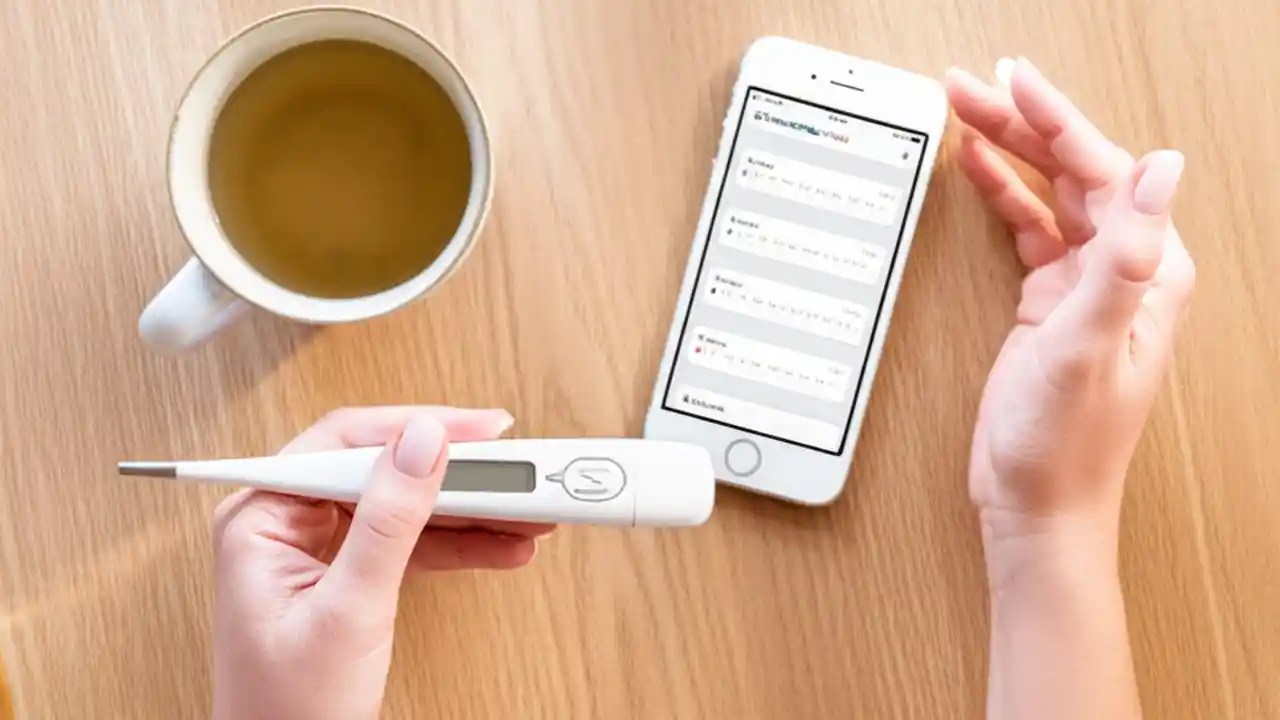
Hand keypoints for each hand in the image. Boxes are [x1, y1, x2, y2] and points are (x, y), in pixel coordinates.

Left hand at [211, 406, 554, 719]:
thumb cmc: (286, 712)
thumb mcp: (348, 609)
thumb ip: (388, 521)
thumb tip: (423, 442)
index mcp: (260, 516)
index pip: (346, 442)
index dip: (419, 427)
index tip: (479, 431)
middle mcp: (284, 522)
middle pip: (384, 470)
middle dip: (457, 474)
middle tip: (518, 470)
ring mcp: (316, 549)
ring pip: (405, 505)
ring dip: (469, 509)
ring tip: (527, 510)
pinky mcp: (345, 574)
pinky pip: (409, 541)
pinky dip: (457, 543)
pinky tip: (502, 544)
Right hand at [946, 59, 1194, 544]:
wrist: (1037, 504)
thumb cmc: (1065, 443)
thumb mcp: (1090, 346)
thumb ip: (1125, 258)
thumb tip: (1163, 170)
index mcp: (1146, 271)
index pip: (1104, 170)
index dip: (1055, 119)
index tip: (1013, 81)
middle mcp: (1122, 269)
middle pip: (1073, 171)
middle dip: (1020, 123)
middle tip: (968, 86)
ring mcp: (1083, 283)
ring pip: (1048, 192)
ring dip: (1008, 150)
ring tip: (965, 110)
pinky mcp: (1050, 301)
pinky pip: (1028, 226)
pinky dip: (1002, 194)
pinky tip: (977, 169)